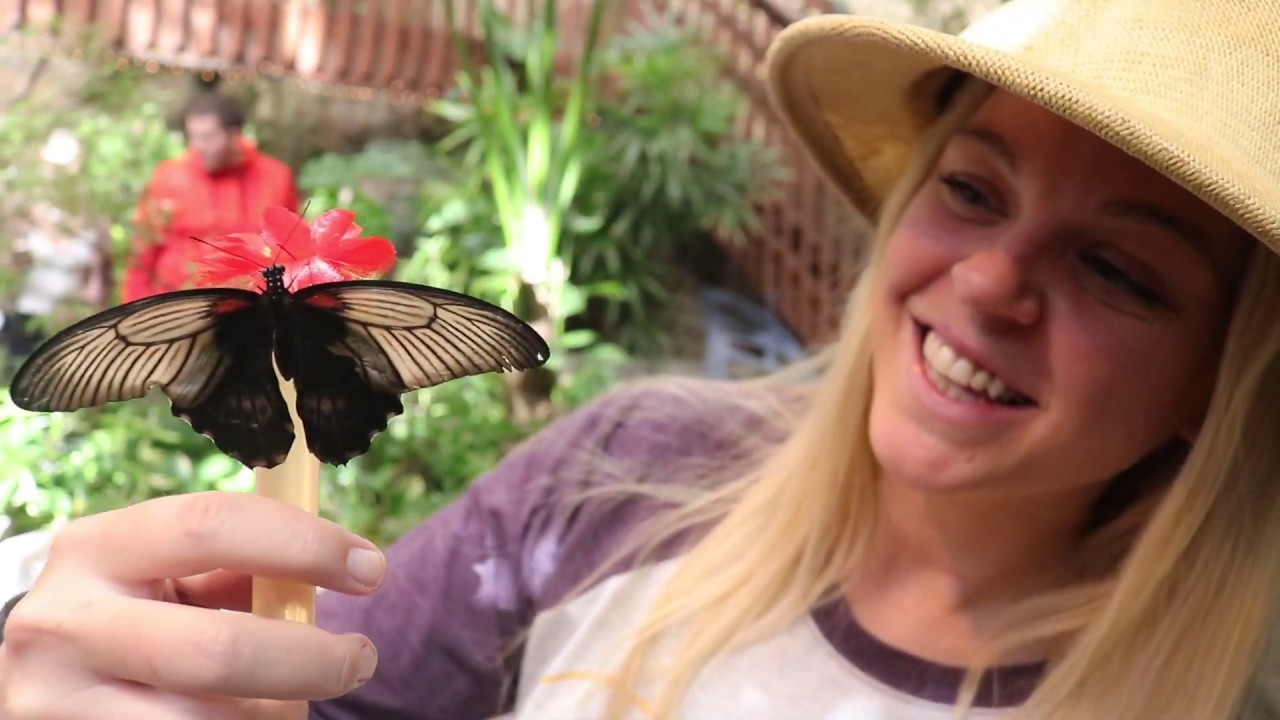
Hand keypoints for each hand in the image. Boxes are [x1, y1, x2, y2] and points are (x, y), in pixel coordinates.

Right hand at [0, 492, 384, 718]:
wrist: (43, 690)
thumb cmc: (134, 620)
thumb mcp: (168, 580)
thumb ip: (237, 569)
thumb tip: (342, 567)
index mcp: (95, 548)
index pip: (213, 525)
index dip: (305, 544)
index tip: (372, 568)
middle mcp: (61, 623)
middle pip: (218, 649)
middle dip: (311, 660)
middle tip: (359, 659)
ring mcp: (54, 703)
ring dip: (276, 712)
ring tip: (293, 700)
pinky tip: (248, 719)